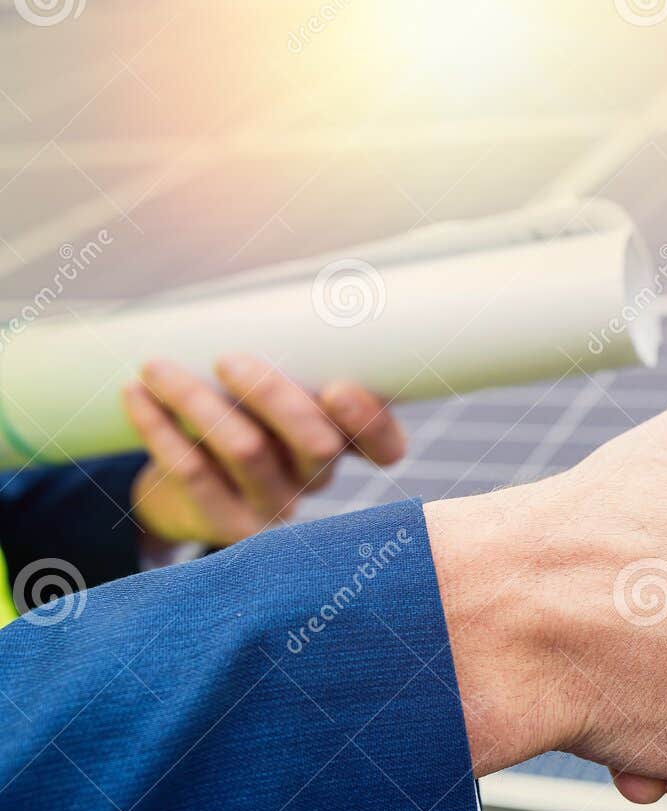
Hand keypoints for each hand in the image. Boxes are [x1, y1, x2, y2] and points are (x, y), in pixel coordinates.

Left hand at [124, 354, 406, 547]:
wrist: (185, 491)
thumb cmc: (238, 415)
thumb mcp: (270, 386)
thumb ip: (288, 351)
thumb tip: (285, 284)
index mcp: (342, 443)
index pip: (385, 446)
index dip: (370, 422)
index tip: (338, 386)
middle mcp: (316, 479)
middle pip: (315, 446)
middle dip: (274, 398)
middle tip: (229, 361)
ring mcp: (275, 508)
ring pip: (246, 452)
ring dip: (197, 401)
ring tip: (156, 367)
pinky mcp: (225, 526)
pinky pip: (191, 472)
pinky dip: (158, 428)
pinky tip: (137, 394)